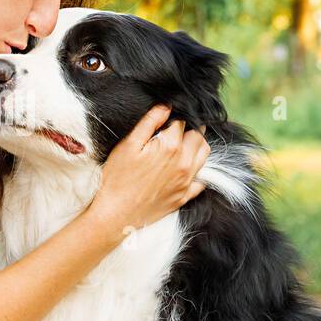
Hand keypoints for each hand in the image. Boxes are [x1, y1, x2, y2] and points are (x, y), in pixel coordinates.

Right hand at [88, 104, 209, 238]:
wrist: (116, 214)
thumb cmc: (118, 178)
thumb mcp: (128, 145)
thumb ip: (149, 122)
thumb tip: (166, 106)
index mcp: (170, 147)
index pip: (182, 122)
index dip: (173, 117)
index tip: (165, 120)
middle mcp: (184, 163)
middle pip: (198, 136)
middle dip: (189, 129)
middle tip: (173, 131)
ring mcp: (187, 181)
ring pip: (204, 155)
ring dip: (196, 145)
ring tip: (181, 144)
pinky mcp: (184, 196)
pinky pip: (201, 180)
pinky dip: (197, 170)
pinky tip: (184, 168)